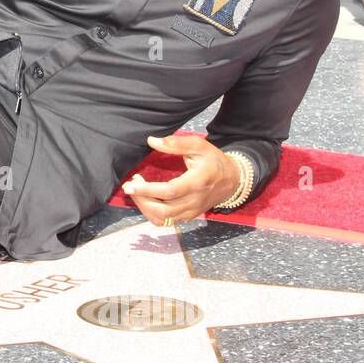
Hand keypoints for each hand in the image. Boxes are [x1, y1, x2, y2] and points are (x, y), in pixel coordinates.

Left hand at [121, 133, 240, 225]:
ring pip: (163, 219)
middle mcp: (194, 201)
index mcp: (197, 182)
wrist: (233, 180)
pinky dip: (152, 213)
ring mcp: (192, 211)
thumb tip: (152, 141)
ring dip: (145, 207)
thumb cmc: (214, 161)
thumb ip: (176, 143)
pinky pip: (166, 221)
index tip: (131, 184)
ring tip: (137, 192)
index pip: (169, 191)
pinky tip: (146, 200)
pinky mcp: (189, 217)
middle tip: (130, 186)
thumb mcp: (200, 145)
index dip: (148, 190)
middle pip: (163, 210)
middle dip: (142, 200)